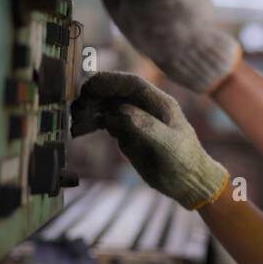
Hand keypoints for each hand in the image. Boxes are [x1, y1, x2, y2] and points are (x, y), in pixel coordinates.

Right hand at [70, 71, 228, 209]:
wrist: (188, 182)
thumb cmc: (183, 162)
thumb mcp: (167, 144)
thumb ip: (146, 126)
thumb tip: (121, 111)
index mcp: (160, 103)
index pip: (132, 84)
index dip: (111, 81)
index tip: (90, 85)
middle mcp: (145, 107)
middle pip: (115, 93)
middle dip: (94, 97)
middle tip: (75, 107)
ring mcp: (134, 119)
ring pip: (107, 107)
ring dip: (89, 111)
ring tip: (74, 122)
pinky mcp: (127, 133)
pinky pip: (105, 123)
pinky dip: (91, 124)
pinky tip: (78, 131)